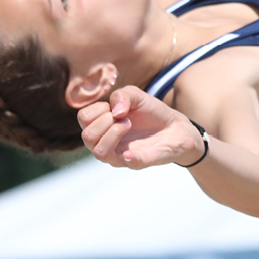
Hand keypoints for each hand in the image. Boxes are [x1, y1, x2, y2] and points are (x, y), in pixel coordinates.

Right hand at [77, 86, 205, 169]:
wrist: (174, 126)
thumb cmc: (150, 111)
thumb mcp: (135, 95)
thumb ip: (122, 96)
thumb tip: (115, 113)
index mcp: (101, 125)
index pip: (83, 118)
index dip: (98, 109)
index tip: (117, 106)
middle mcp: (105, 142)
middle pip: (87, 136)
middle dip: (105, 121)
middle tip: (125, 117)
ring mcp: (119, 155)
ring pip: (99, 152)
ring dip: (113, 133)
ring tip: (129, 124)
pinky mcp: (136, 163)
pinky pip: (126, 163)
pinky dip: (127, 155)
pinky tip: (131, 149)